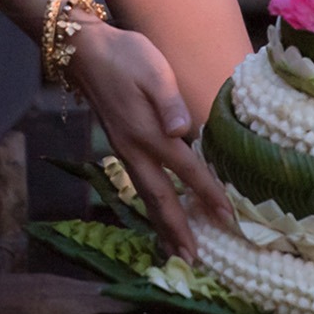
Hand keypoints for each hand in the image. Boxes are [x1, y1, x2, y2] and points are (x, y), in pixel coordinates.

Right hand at [65, 20, 234, 260]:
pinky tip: (158, 215)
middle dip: (177, 231)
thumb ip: (168, 101)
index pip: (186, 170)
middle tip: (192, 261)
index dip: (208, 194)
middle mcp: (135, 150)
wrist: (85, 52)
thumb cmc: (126, 56)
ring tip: (175, 252)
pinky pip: (139, 187)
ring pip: (146, 198)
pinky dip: (151, 208)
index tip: (228, 219)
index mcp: (148, 132)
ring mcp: (124, 151)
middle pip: (160, 199)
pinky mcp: (120, 147)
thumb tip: (182, 130)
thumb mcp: (153, 70)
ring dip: (162, 227)